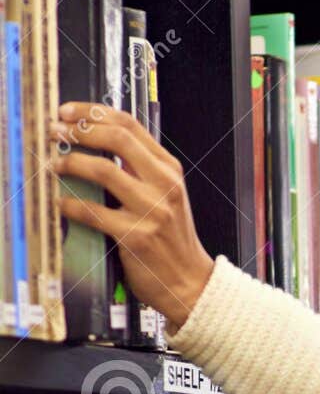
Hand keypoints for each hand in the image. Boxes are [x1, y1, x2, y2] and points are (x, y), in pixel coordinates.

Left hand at [49, 102, 214, 329]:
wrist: (190, 282)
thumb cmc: (172, 241)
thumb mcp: (166, 196)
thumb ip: (141, 170)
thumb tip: (97, 145)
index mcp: (169, 169)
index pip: (129, 125)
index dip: (93, 113)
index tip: (68, 112)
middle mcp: (163, 185)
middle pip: (116, 138)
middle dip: (79, 130)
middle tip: (56, 131)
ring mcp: (151, 210)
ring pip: (103, 170)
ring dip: (71, 164)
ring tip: (55, 165)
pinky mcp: (135, 236)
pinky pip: (93, 213)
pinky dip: (70, 205)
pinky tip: (61, 204)